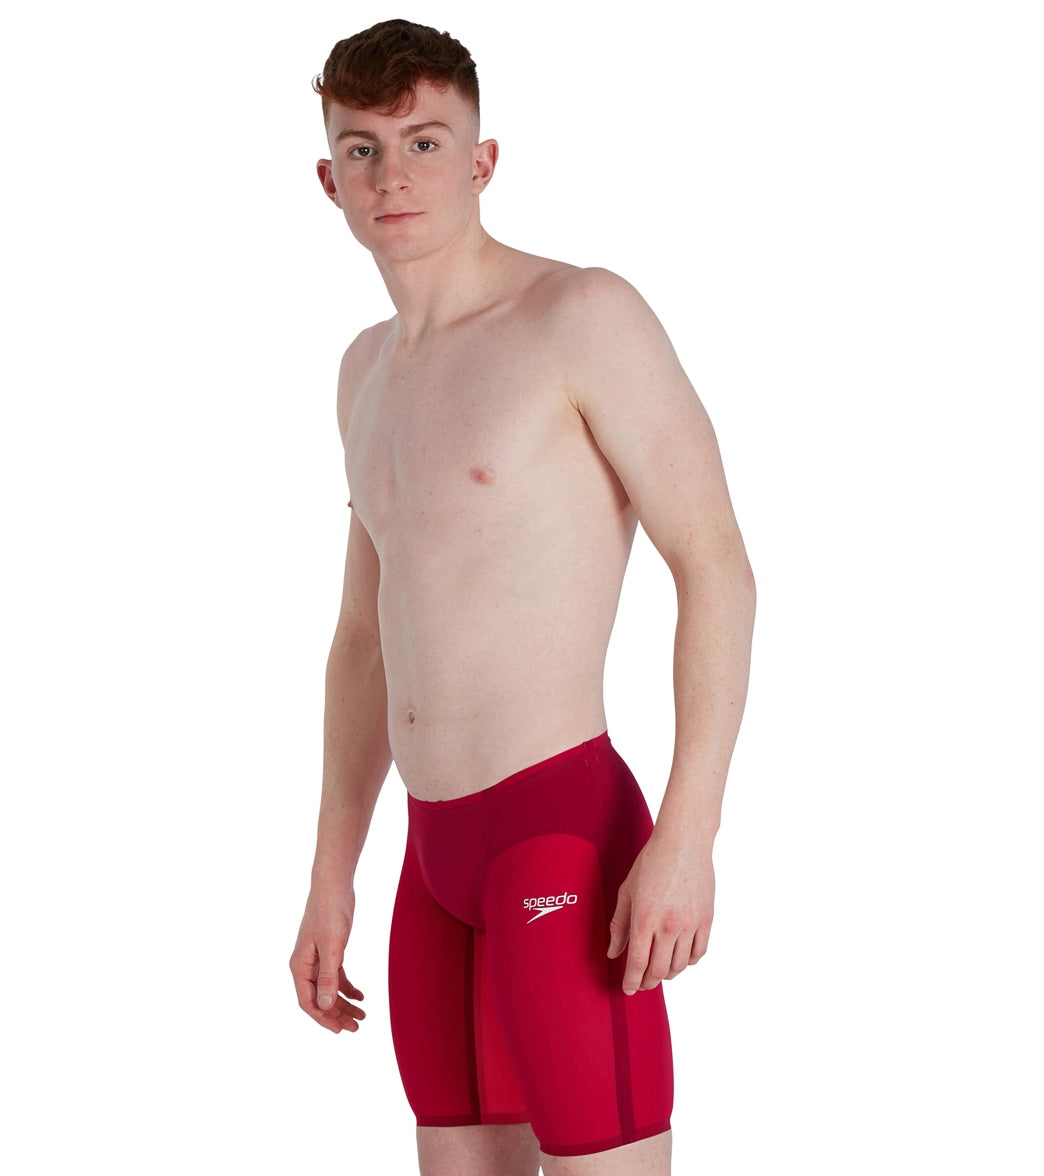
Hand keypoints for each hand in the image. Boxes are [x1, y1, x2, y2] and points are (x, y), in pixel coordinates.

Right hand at [290, 887, 366, 1032]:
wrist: (334, 886)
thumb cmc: (330, 913)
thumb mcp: (332, 947)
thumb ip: (328, 976)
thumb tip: (324, 1007)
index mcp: (299, 967)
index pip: (308, 1003)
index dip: (323, 1019)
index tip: (340, 1030)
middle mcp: (305, 966)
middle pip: (319, 999)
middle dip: (337, 1014)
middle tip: (357, 1026)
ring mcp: (316, 959)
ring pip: (329, 989)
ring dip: (343, 1003)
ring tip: (362, 1015)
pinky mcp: (329, 951)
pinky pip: (336, 976)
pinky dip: (347, 987)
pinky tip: (361, 995)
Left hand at [606, 828, 714, 994]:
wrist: (683, 842)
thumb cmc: (651, 862)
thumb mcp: (627, 891)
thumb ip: (619, 924)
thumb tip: (612, 952)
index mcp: (645, 917)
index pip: (637, 963)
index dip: (631, 981)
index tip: (628, 989)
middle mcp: (668, 925)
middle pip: (659, 970)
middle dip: (648, 982)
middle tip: (642, 983)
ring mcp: (690, 923)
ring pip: (680, 966)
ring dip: (668, 974)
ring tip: (659, 970)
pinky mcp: (707, 919)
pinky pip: (699, 953)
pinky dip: (688, 962)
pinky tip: (679, 958)